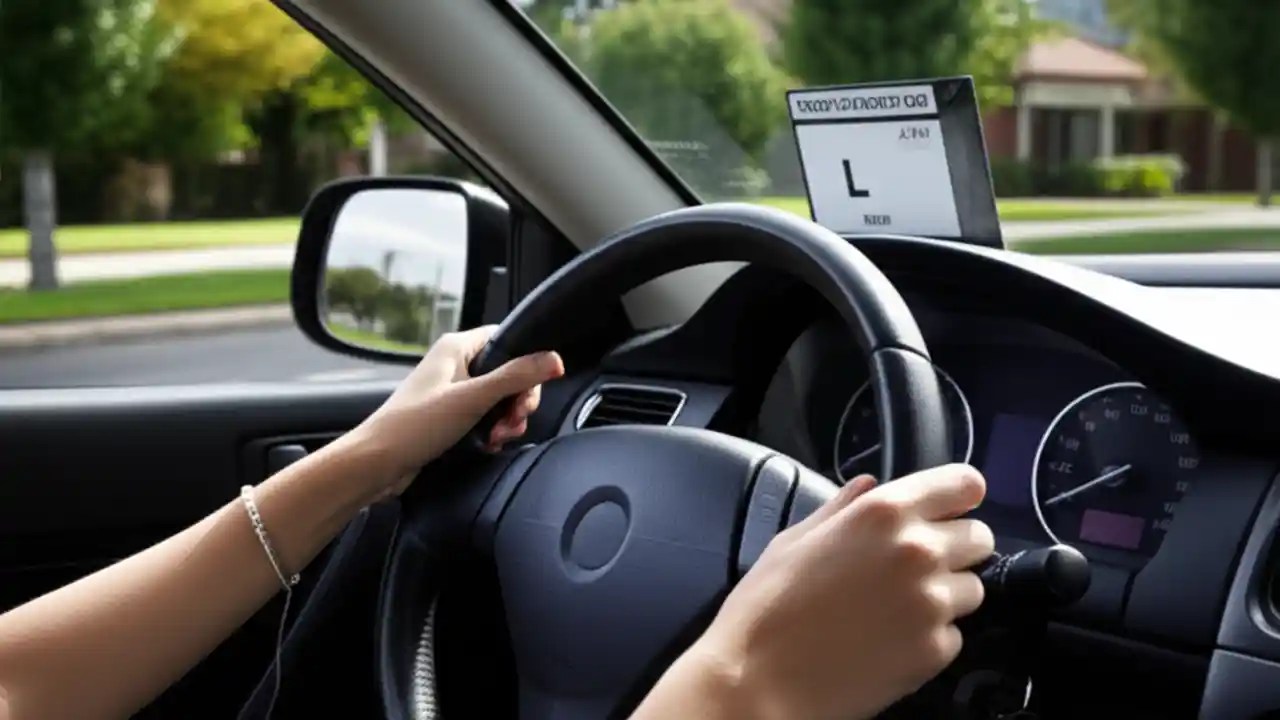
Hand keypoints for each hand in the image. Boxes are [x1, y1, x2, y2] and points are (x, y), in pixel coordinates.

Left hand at [351, 325, 564, 497]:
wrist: (378, 464)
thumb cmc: (415, 425)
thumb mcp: (473, 398)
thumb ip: (516, 377)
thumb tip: (555, 360)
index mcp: (457, 348)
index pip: (506, 339)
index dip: (527, 362)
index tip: (535, 387)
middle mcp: (455, 365)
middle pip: (508, 373)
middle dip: (518, 400)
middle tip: (514, 420)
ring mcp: (452, 392)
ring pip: (499, 399)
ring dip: (507, 420)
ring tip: (497, 437)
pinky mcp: (450, 417)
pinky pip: (485, 418)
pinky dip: (493, 431)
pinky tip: (488, 445)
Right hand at [649, 464, 992, 719]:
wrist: (760, 681)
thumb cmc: (767, 607)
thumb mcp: (795, 540)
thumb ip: (842, 507)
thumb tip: (868, 485)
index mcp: (883, 513)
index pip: (964, 484)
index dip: (959, 497)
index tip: (950, 509)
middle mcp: (918, 551)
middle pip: (979, 538)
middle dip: (955, 548)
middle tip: (915, 567)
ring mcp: (932, 603)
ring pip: (972, 589)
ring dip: (945, 594)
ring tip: (895, 608)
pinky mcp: (935, 650)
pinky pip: (954, 634)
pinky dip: (930, 636)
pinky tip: (888, 640)